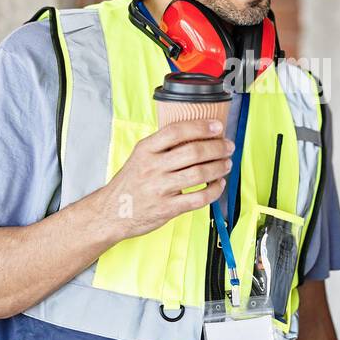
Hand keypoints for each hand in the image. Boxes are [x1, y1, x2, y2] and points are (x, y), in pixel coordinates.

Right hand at [93, 118, 231, 240]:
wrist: (111, 213)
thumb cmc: (130, 184)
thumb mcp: (139, 157)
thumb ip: (162, 146)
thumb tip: (196, 135)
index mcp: (145, 150)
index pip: (176, 131)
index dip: (201, 127)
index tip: (217, 127)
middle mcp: (152, 167)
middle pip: (193, 152)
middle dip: (217, 148)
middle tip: (227, 147)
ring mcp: (160, 188)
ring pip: (199, 173)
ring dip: (219, 167)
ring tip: (226, 164)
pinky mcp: (167, 208)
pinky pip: (199, 198)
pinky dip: (214, 190)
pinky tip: (218, 184)